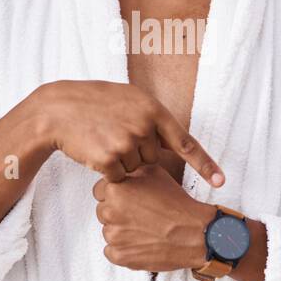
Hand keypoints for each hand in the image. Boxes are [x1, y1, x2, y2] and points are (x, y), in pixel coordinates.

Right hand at [30, 80, 223, 185]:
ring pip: (136, 170)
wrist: (58, 109)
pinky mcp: (108, 159)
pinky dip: (108, 170)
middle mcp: (143, 126)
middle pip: (153, 159)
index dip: (205, 165)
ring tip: (103, 138)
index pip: (185, 142)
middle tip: (115, 133)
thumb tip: (172, 140)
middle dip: (136, 153)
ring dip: (121, 161)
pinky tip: (95, 151)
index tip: (221, 182)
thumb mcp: (129, 99)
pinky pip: (118, 177)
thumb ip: (152, 117)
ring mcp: (125, 143)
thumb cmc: (94, 102)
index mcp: (152, 109)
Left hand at [91, 164, 215, 271]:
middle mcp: (110, 212)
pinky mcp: (119, 256)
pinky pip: (111, 251)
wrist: (195, 232)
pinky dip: (123, 248)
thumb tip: (120, 170)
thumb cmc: (177, 204)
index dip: (116, 194)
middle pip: (103, 211)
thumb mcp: (154, 173)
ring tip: (144, 228)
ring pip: (108, 231)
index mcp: (115, 190)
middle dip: (118, 212)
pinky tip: (140, 242)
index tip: (128, 199)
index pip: (100, 191)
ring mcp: (114, 236)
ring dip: (121, 230)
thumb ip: (130, 171)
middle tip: (140, 214)